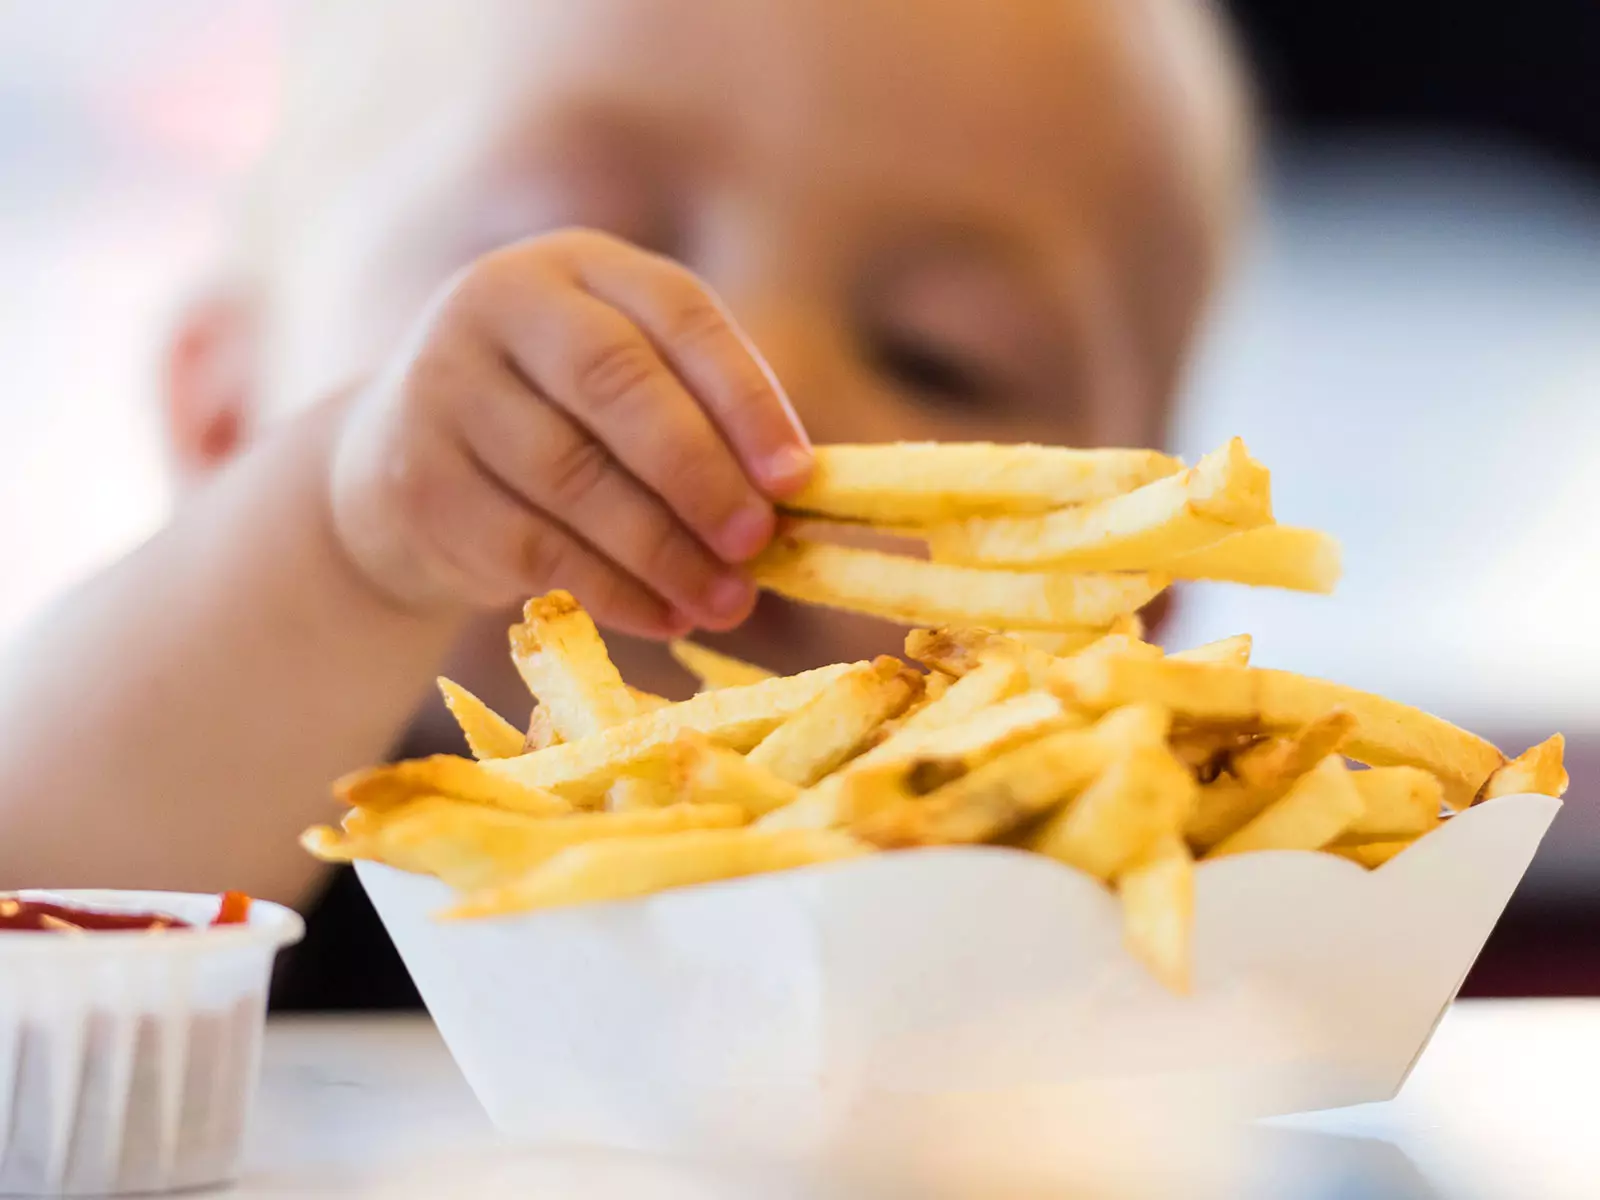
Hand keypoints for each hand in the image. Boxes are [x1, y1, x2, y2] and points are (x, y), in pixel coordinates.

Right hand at [328, 229, 811, 636]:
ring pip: (572, 476)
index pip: (677, 312)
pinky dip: (611, 589)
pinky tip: (664, 617)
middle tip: (757, 542)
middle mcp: (499, 304)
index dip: (743, 396)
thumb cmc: (556, 415)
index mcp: (577, 265)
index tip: (796, 476)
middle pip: (615, 382)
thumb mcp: (619, 382)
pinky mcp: (421, 482)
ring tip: (726, 601)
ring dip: (664, 550)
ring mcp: (445, 388)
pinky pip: (532, 546)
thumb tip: (795, 498)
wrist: (397, 457)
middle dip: (700, 472)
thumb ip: (701, 415)